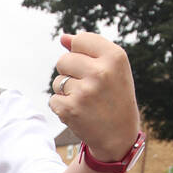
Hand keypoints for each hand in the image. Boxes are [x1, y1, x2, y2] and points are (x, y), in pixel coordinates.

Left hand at [49, 32, 139, 161]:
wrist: (119, 135)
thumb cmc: (114, 96)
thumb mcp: (112, 68)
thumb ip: (89, 49)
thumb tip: (63, 37)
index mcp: (115, 56)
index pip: (80, 39)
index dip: (80, 53)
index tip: (91, 67)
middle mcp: (101, 72)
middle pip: (63, 60)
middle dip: (69, 73)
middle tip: (87, 87)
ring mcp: (85, 91)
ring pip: (57, 81)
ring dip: (66, 91)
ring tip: (85, 101)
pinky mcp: (71, 109)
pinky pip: (53, 99)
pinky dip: (61, 106)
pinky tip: (78, 112)